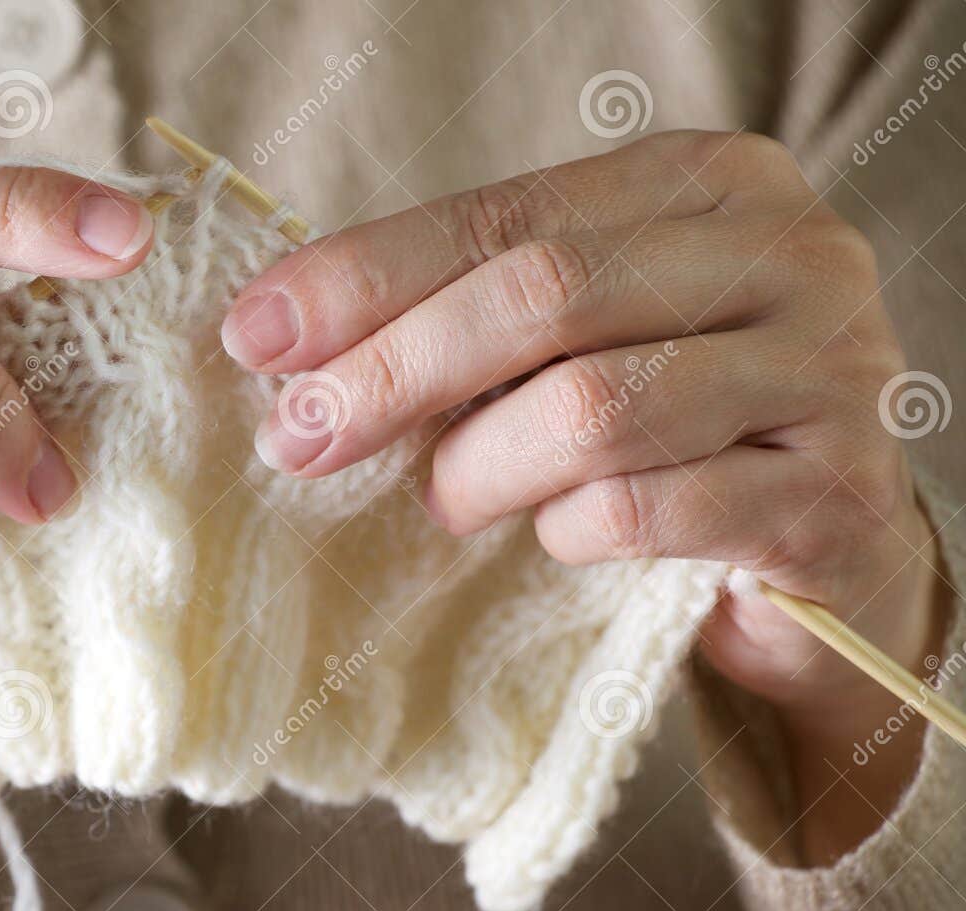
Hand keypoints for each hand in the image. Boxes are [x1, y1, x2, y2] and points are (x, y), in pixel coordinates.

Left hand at [222, 130, 945, 858]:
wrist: (829, 550)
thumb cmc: (675, 428)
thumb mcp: (585, 337)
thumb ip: (474, 311)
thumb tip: (288, 344)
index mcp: (706, 183)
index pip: (505, 213)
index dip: (365, 275)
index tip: (255, 335)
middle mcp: (785, 255)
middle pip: (544, 293)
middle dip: (393, 370)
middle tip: (297, 439)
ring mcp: (828, 373)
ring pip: (594, 407)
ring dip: (478, 467)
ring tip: (445, 502)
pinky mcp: (831, 497)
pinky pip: (647, 510)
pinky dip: (567, 532)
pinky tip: (554, 539)